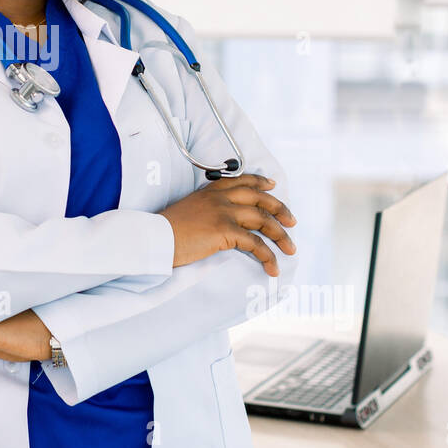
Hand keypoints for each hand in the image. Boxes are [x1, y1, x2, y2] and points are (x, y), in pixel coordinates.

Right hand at [157, 174, 296, 274]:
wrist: (155, 238)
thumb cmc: (167, 230)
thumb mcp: (188, 210)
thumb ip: (206, 209)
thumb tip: (220, 221)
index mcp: (211, 191)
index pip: (242, 180)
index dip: (260, 182)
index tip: (273, 186)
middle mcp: (220, 198)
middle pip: (260, 199)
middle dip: (280, 209)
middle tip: (292, 222)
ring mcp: (224, 212)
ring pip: (263, 220)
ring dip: (281, 236)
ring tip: (291, 249)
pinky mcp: (225, 230)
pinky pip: (256, 243)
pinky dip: (268, 256)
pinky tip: (272, 267)